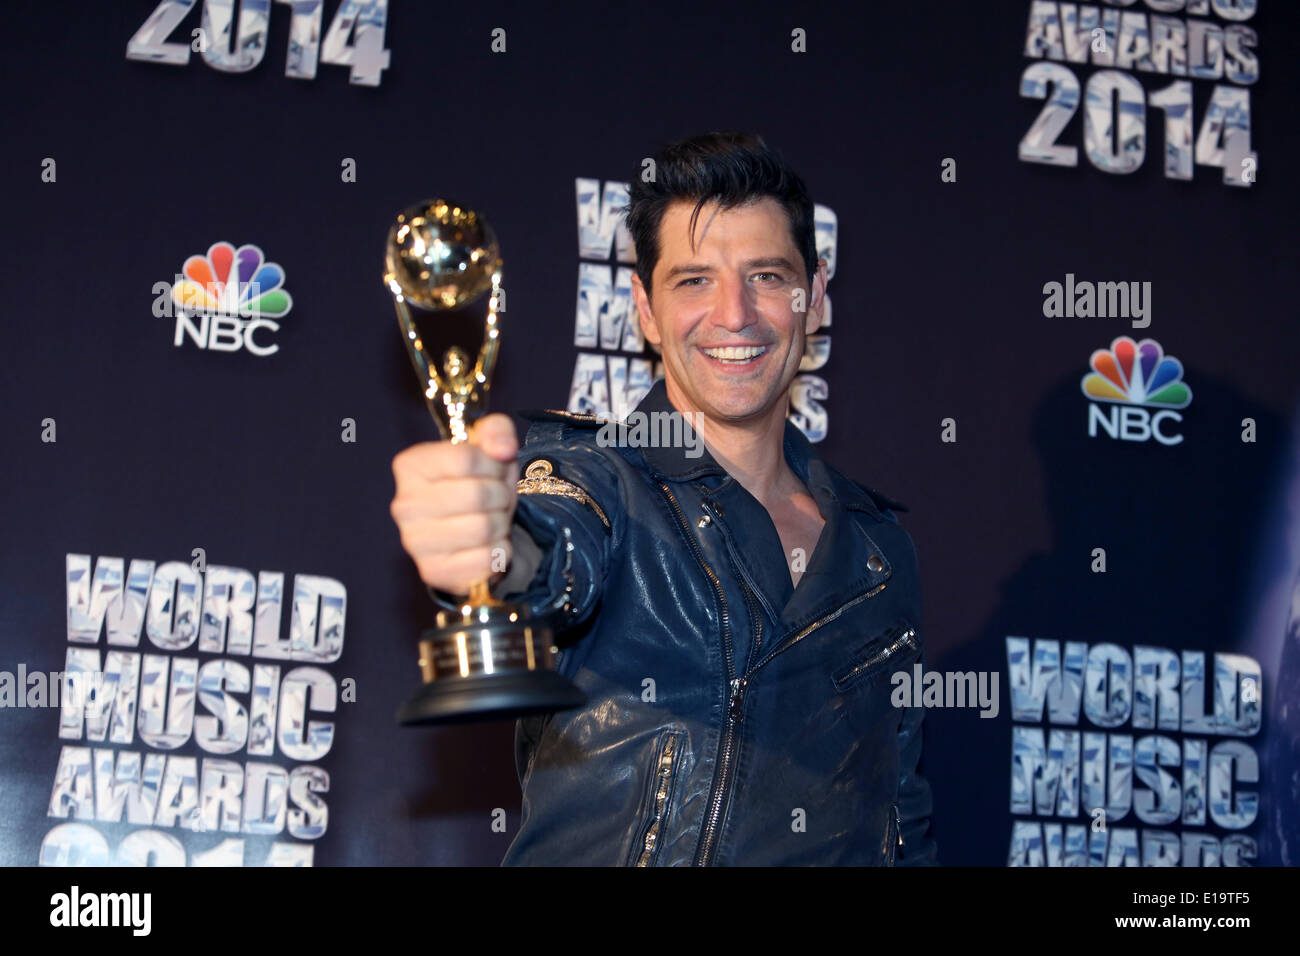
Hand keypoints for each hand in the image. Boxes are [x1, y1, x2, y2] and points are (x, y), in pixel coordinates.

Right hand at [389, 414, 519, 596]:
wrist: (474, 534)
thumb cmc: (480, 484)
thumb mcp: (490, 449)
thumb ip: (497, 432)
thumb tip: (502, 448)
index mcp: (410, 466)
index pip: (465, 458)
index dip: (494, 464)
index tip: (494, 470)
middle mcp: (404, 504)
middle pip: (476, 494)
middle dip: (501, 496)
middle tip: (497, 499)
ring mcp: (414, 542)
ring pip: (483, 528)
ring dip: (502, 523)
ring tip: (493, 520)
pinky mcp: (433, 572)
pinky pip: (486, 560)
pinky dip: (500, 552)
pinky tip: (488, 545)